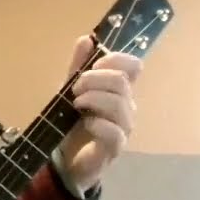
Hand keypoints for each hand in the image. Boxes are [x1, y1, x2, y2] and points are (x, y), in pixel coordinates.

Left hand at [56, 34, 141, 193]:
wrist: (66, 160)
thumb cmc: (73, 123)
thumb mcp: (70, 91)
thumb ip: (77, 67)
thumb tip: (86, 39)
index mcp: (118, 90)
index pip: (133, 66)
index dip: (115, 59)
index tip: (93, 64)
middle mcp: (126, 106)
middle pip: (121, 82)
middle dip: (94, 80)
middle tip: (74, 89)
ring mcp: (123, 128)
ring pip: (120, 105)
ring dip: (93, 99)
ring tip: (76, 105)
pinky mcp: (115, 148)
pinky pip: (115, 132)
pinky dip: (98, 124)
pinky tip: (86, 123)